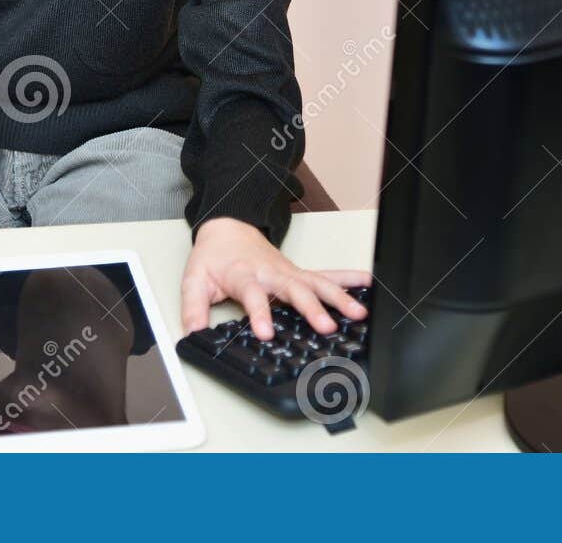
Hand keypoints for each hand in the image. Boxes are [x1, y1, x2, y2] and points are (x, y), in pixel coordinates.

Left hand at [180, 217, 369, 340]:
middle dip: (311, 308)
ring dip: (339, 297)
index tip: (266, 332)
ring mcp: (290, 272)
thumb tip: (193, 332)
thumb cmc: (214, 257)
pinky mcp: (300, 273)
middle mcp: (272, 273)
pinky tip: (368, 284)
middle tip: (326, 327)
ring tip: (359, 312)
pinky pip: (328, 275)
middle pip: (294, 289)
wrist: (228, 228)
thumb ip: (193, 307)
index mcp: (245, 275)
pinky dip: (349, 279)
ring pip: (317, 283)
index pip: (253, 295)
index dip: (259, 313)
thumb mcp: (194, 280)